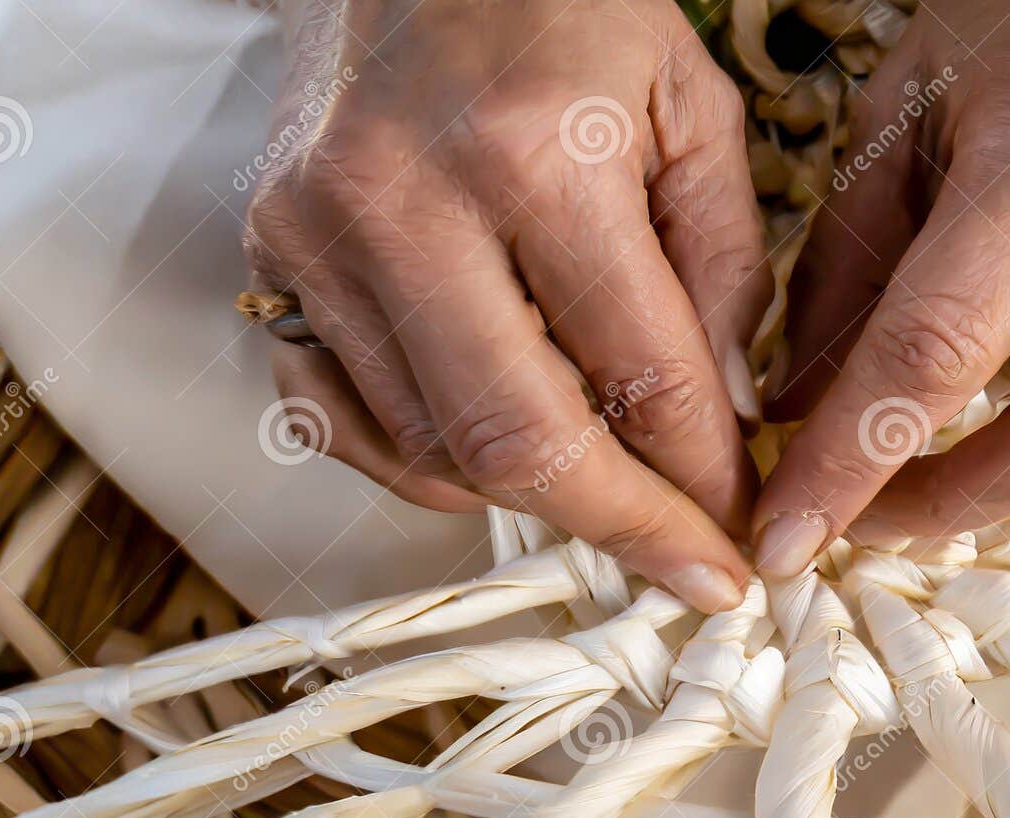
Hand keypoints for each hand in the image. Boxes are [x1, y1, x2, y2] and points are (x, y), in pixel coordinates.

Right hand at [246, 0, 770, 610]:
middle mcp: (408, 205)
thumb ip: (719, 266)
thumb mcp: (689, 103)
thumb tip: (721, 420)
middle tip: (689, 569)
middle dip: (624, 530)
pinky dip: (425, 468)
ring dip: (538, 498)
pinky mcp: (271, 257)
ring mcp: (320, 238)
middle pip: (519, 442)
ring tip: (612, 495)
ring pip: (432, 449)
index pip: (638, 375)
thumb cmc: (563, 8)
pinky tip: (494, 455)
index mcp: (535, 154)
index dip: (701, 480)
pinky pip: (338, 424)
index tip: (738, 534)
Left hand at [754, 0, 1009, 571]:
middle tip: (867, 522)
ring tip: (919, 444)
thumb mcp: (907, 103)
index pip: (940, 350)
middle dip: (954, 506)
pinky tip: (1007, 357)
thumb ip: (847, 261)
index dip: (854, 463)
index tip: (788, 536)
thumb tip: (798, 405)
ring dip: (1001, 459)